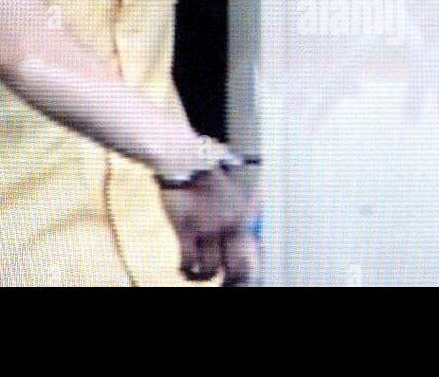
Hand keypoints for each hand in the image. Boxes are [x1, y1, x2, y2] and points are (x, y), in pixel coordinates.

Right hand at [159, 161, 259, 284]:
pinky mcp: (187, 228)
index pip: (256, 252)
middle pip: (240, 268)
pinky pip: (189, 261)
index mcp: (249, 211)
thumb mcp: (236, 180)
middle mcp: (234, 222)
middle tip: (227, 285)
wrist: (183, 154)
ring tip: (198, 274)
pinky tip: (184, 269)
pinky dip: (186, 269)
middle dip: (233, 282)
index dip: (249, 268)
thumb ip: (245, 203)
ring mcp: (210, 226)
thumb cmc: (207, 163)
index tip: (242, 275)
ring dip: (204, 276)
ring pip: (212, 269)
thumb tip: (249, 227)